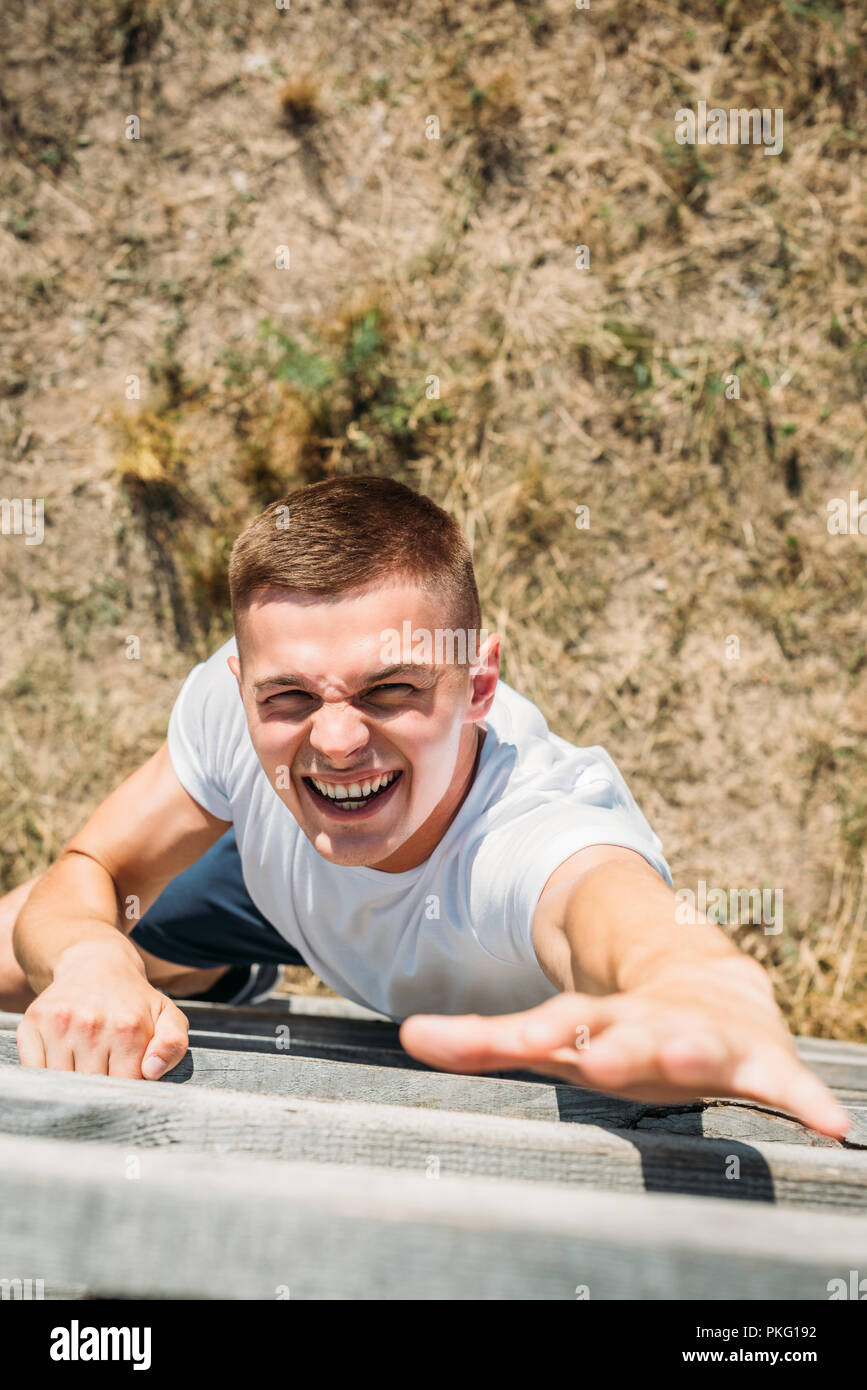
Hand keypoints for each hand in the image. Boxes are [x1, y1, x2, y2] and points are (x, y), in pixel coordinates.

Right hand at [16, 948, 188, 1079]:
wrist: (95, 964)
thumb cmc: (133, 1000)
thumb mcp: (166, 1015)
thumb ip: (173, 1044)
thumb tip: (151, 1071)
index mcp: (129, 1027)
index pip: (124, 1086)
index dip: (126, 1090)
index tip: (126, 1081)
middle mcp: (92, 1024)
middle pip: (92, 1088)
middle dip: (100, 1089)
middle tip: (104, 1073)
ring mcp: (60, 1023)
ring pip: (62, 1082)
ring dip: (71, 1084)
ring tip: (84, 1065)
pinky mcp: (32, 1022)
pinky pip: (33, 1069)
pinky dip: (43, 1075)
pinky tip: (60, 1061)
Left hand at [399, 957, 851, 1138]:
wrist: (711, 986)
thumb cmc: (620, 1028)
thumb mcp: (556, 1035)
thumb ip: (484, 1041)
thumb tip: (406, 1034)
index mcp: (597, 1019)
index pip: (555, 1024)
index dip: (523, 1033)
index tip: (499, 1040)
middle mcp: (648, 1023)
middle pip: (628, 1032)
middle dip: (613, 1044)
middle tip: (595, 1056)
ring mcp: (704, 1038)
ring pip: (698, 1047)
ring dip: (693, 1053)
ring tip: (691, 1060)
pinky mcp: (759, 1059)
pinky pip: (788, 1083)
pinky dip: (806, 1100)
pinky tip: (833, 1126)